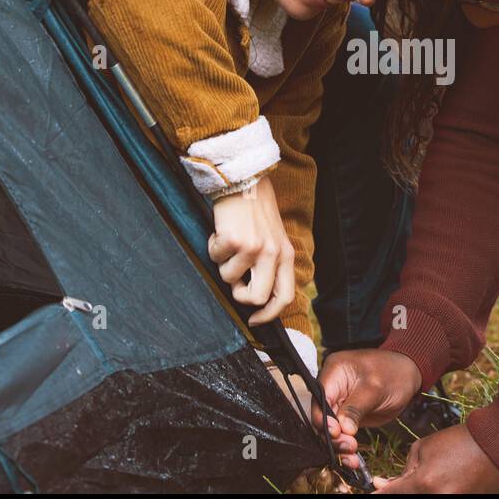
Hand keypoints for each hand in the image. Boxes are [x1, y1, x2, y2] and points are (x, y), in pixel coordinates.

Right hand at [208, 177, 294, 323]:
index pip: (283, 296)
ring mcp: (254, 248)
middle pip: (257, 297)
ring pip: (230, 278)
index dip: (268, 314)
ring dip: (223, 264)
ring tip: (228, 244)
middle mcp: (273, 254)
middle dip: (240, 296)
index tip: (254, 319)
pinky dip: (213, 247)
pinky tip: (220, 232)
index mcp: (285, 255)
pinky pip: (216, 258)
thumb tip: (256, 296)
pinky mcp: (234, 240)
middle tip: (234, 282)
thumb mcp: (273, 237)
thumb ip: (270, 263)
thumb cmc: (256, 211)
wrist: (244, 180)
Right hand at [312, 348, 421, 469]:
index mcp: (334, 372)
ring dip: (339, 446)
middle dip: (334, 436)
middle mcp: (332, 388)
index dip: (324, 418)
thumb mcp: (375, 388)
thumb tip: (342, 428)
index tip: (337, 432)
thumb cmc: (393, 372)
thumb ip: (356, 408)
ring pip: (331, 430)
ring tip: (352, 457)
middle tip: (350, 446)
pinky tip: (353, 459)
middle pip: (322, 417)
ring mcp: (339, 403)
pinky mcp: (347, 416)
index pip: (320, 398)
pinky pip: (342, 434)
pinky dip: (346, 447)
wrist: (408, 375)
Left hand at [374, 424, 498, 492]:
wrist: (494, 445)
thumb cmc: (458, 442)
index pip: (390, 496)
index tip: (373, 491)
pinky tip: (431, 485)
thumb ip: (404, 470)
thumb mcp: (424, 448)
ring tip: (424, 478)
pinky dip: (431, 493)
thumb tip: (385, 485)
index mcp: (423, 483)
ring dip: (415, 492)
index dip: (378, 494)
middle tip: (391, 484)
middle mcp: (436, 498)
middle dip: (397, 492)